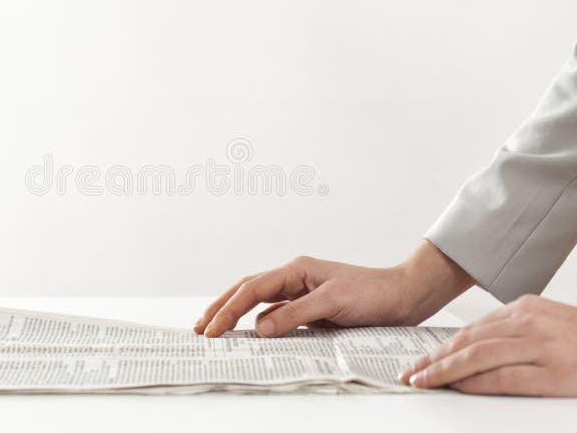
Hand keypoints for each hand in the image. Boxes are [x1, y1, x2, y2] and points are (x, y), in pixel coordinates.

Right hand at [194, 240, 473, 337]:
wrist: (404, 296)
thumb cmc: (374, 294)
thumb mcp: (333, 303)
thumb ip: (295, 314)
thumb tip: (260, 327)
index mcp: (296, 270)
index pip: (252, 289)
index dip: (229, 310)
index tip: (211, 330)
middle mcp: (295, 278)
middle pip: (247, 290)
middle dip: (221, 307)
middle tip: (200, 327)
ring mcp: (301, 292)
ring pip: (259, 301)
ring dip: (236, 314)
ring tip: (215, 328)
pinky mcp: (311, 308)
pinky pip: (276, 314)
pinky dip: (258, 323)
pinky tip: (251, 334)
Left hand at [399, 294, 576, 395]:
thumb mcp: (548, 324)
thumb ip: (514, 332)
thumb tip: (472, 349)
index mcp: (525, 308)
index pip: (471, 329)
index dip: (441, 346)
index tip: (420, 358)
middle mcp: (529, 322)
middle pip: (467, 341)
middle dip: (433, 358)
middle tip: (410, 372)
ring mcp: (541, 346)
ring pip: (477, 357)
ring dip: (444, 371)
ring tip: (422, 381)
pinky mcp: (554, 371)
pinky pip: (503, 377)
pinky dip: (475, 383)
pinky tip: (456, 387)